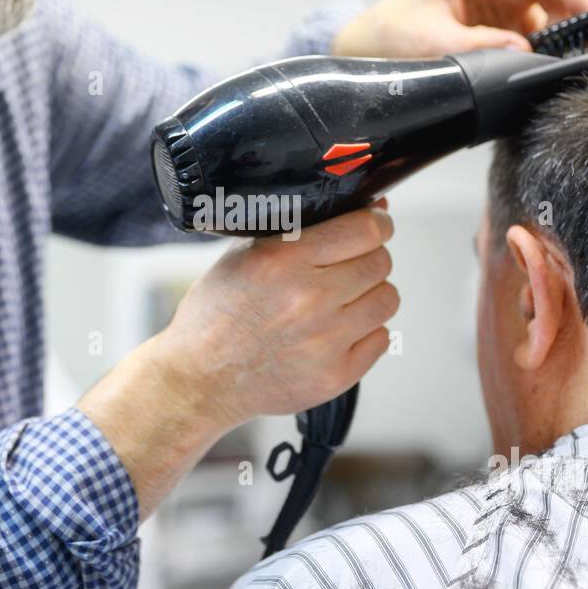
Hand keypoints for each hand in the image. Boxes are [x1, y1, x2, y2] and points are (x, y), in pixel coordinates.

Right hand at [155, 199, 396, 429]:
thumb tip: (369, 209)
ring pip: (387, 299)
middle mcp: (308, 300)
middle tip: (349, 265)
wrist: (200, 380)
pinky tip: (337, 330)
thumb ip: (300, 228)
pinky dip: (366, 332)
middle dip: (370, 257)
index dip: (377, 222)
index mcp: (282, 261)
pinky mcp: (335, 376)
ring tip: (344, 299)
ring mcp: (325, 342)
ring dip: (371, 294)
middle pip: (381, 262)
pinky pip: (381, 338)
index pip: (365, 230)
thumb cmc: (217, 315)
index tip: (376, 224)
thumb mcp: (243, 255)